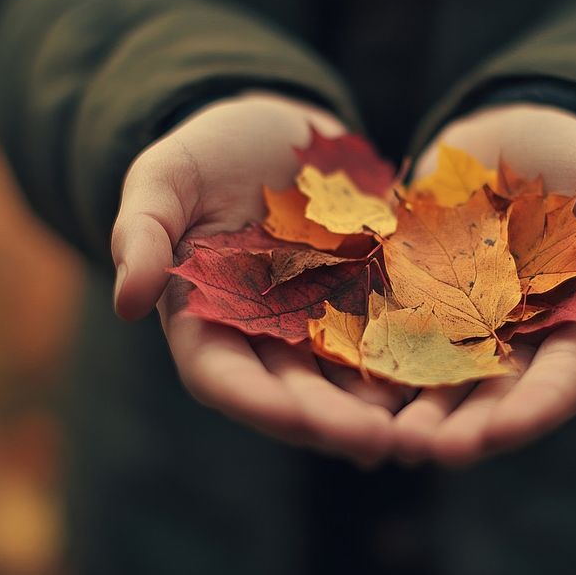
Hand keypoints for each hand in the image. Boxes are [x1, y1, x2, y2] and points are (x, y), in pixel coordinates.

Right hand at [111, 91, 401, 465]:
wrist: (278, 131)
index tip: (296, 418)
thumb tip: (127, 301)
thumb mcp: (166, 177)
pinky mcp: (363, 300)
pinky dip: (412, 363)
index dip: (256, 401)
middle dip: (332, 421)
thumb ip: (143, 231)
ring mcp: (316, 321)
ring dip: (379, 409)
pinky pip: (389, 338)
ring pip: (345, 379)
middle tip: (378, 443)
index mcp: (205, 319)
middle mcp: (262, 334)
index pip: (222, 375)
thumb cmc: (209, 150)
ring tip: (420, 430)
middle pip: (293, 392)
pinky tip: (448, 379)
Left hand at [394, 103, 575, 465]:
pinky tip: (344, 384)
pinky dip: (375, 362)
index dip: (530, 411)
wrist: (511, 134)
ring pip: (439, 379)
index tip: (497, 435)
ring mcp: (464, 321)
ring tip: (380, 435)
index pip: (560, 381)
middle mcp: (517, 338)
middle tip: (426, 449)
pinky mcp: (417, 296)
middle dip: (462, 427)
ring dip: (412, 411)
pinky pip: (394, 334)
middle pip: (493, 396)